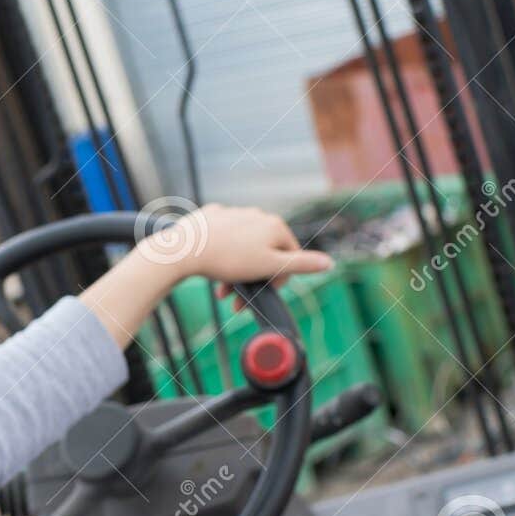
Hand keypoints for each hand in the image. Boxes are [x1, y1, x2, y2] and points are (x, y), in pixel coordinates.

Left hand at [139, 203, 332, 291]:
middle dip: (252, 280)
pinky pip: (222, 240)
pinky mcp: (212, 217)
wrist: (184, 249)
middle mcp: (257, 215)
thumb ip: (300, 265)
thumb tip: (330, 263)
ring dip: (235, 274)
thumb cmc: (228, 259)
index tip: (260, 293)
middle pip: (263, 254)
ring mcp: (234, 214)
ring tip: (221, 292)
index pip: (289, 256)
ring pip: (242, 248)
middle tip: (236, 301)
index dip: (277, 280)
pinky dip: (219, 256)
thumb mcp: (269, 266)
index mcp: (275, 225)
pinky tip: (210, 266)